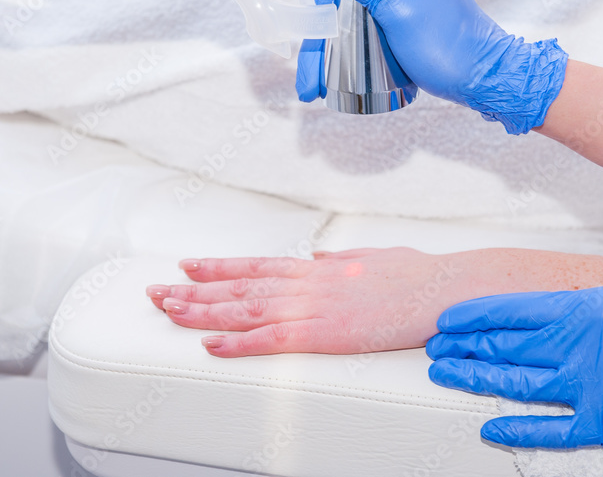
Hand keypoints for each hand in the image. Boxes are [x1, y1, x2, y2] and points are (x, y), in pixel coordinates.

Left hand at [146, 247, 602, 357]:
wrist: (446, 289)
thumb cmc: (417, 276)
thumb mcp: (375, 257)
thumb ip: (343, 260)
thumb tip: (322, 257)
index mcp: (320, 267)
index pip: (257, 265)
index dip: (220, 267)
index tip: (190, 266)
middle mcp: (308, 282)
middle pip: (239, 286)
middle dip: (194, 290)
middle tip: (157, 291)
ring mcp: (315, 306)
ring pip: (245, 310)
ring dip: (203, 313)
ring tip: (168, 312)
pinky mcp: (326, 334)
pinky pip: (272, 340)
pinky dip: (239, 343)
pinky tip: (213, 345)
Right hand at [253, 0, 568, 133]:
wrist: (483, 77)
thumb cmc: (448, 42)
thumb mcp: (394, 4)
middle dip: (310, 17)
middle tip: (309, 47)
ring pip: (340, 11)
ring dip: (321, 46)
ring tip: (310, 81)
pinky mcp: (394, 19)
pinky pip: (355, 28)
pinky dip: (338, 52)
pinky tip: (325, 78)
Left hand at [427, 229, 602, 454]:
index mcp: (584, 309)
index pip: (512, 310)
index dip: (475, 315)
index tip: (447, 318)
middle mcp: (574, 348)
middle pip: (503, 346)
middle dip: (464, 345)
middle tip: (433, 345)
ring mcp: (586, 387)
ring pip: (515, 383)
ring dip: (475, 378)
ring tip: (442, 374)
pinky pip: (551, 428)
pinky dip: (518, 429)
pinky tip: (490, 429)